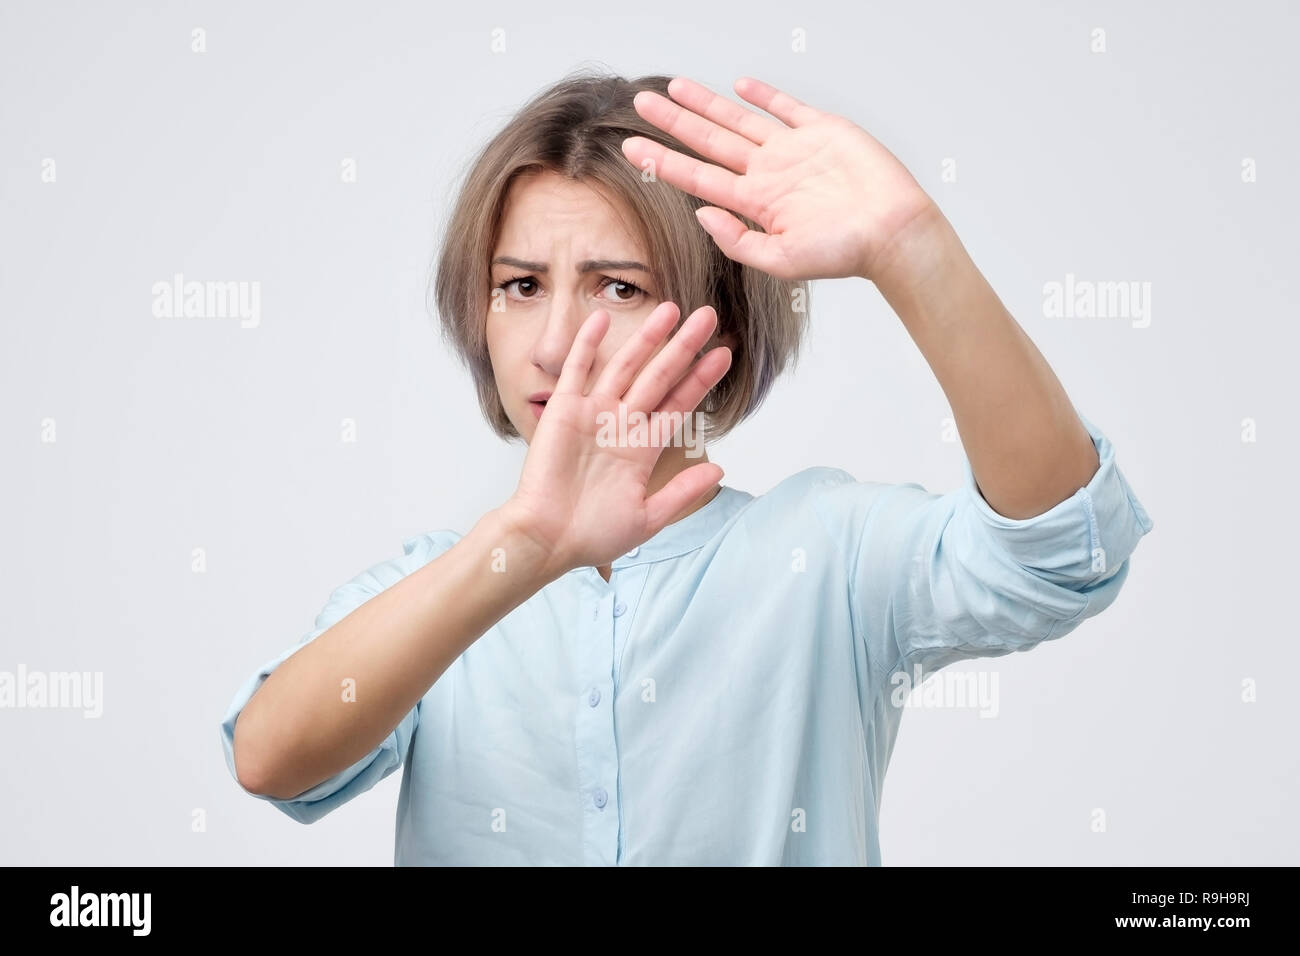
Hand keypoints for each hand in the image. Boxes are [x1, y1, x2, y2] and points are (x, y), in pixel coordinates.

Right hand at [500, 301, 731, 576]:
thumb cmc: (591, 536)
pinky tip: (602, 319)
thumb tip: (719, 470)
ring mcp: (592, 415)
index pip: (678, 405)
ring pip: (625, 366)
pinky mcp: (563, 411)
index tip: (724, 355)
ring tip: (670, 309)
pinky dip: (587, 345)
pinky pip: (578, 371)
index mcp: (642, 450)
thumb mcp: (646, 518)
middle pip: (659, 377)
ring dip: (646, 338)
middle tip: (708, 316)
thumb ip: (682, 492)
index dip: (700, 380)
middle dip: (684, 347)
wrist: (546, 539)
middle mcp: (621, 425)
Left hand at [621, 75, 937, 282]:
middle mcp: (768, 175)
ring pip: (738, 120)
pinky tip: (739, 84)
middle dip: (673, 123)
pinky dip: (763, 95)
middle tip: (640, 103)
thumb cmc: (844, 253)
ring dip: (706, 104)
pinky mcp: (823, 131)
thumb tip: (700, 214)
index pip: (698, 178)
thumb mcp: (781, 262)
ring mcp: (793, 151)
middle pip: (709, 142)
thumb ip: (737, 241)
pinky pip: (786, 108)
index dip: (664, 162)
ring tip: (674, 88)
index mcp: (756, 204)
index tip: (632, 148)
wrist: (894, 231)